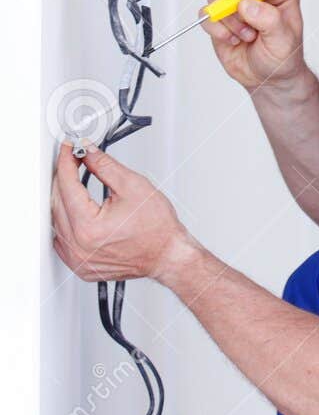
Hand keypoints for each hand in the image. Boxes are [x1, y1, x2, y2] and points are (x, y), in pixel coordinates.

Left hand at [51, 144, 187, 283]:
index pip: (67, 186)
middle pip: (57, 202)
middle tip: (75, 159)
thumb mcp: (132, 185)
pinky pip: (61, 240)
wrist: (166, 254)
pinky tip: (74, 208)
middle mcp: (79, 247)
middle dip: (64, 176)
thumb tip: (88, 152)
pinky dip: (64, 221)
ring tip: (75, 180)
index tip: (70, 148)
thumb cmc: (156, 228)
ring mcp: (78, 260)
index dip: (67, 161)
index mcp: (88, 228)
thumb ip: (104, 165)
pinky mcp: (81, 266)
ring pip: (56, 221)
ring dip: (62, 198)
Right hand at [206, 0, 306, 93]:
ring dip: (227, 18)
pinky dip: (216, 29)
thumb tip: (247, 4)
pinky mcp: (221, 18)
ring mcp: (236, 3)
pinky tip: (232, 40)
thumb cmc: (282, 56)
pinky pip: (206, 14)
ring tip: (245, 35)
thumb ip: (269, 19)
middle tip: (232, 9)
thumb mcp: (283, 39)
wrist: (267, 78)